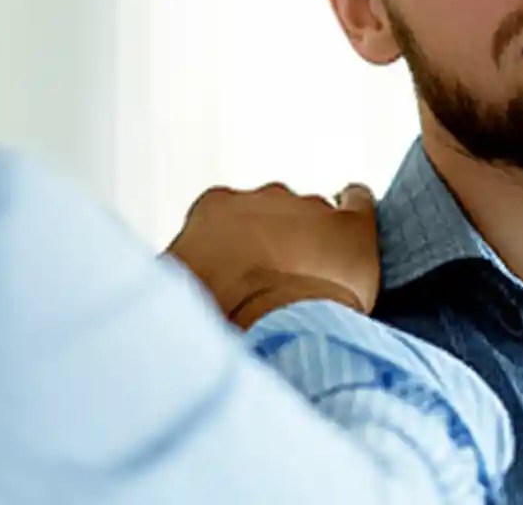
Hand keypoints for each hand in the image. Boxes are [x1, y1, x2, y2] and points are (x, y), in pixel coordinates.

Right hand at [165, 182, 379, 328]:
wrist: (272, 325)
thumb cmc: (219, 312)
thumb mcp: (174, 290)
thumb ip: (173, 272)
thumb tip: (165, 277)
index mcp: (214, 209)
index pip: (224, 222)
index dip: (233, 252)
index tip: (238, 279)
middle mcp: (262, 197)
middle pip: (269, 216)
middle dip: (273, 244)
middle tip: (274, 287)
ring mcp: (309, 207)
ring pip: (312, 215)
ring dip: (313, 240)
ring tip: (315, 280)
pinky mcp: (351, 225)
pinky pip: (358, 200)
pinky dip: (355, 207)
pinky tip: (352, 220)